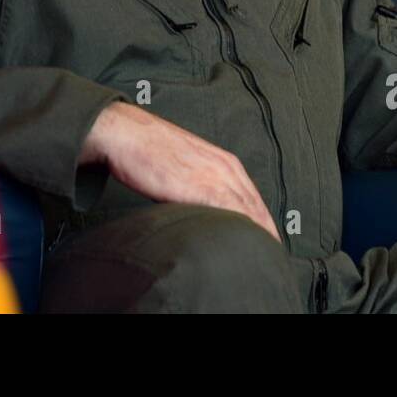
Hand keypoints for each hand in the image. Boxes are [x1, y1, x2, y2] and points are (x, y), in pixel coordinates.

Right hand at [80, 101, 281, 241]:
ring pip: (249, 214)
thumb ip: (199, 183)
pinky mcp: (201, 188)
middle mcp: (227, 168)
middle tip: (271, 258)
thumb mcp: (185, 164)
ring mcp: (216, 177)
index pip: (254, 200)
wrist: (126, 134)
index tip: (267, 244)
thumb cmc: (149, 149)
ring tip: (261, 262)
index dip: (263, 224)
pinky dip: (241, 234)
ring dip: (258, 237)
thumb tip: (202, 208)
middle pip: (258, 209)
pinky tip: (241, 250)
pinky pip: (231, 215)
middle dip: (266, 234)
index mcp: (225, 162)